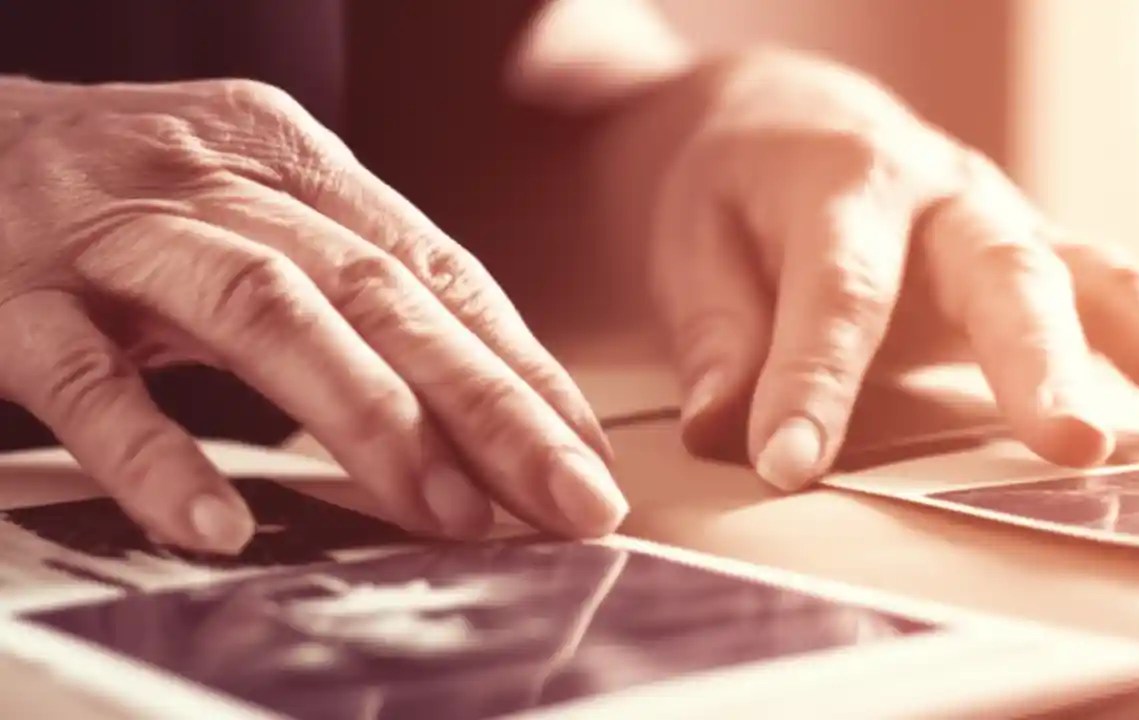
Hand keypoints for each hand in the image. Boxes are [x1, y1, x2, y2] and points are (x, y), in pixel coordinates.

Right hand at [0, 78, 624, 552]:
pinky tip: (219, 525)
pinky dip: (159, 454)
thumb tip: (471, 407)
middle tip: (565, 497)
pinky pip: (87, 379)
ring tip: (444, 513)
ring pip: (266, 310)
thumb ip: (349, 288)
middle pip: (381, 289)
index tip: (583, 452)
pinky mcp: (10, 298)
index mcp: (291, 161)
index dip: (518, 364)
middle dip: (487, 403)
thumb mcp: (252, 213)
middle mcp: (216, 182)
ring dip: (368, 418)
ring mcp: (115, 235)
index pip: (435, 268)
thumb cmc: (123, 201)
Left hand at [647, 52, 1138, 489]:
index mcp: (841, 181)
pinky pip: (1110, 295)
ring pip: (1092, 276)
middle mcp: (939, 194)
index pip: (838, 291)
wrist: (781, 118)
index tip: (789, 467)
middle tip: (1068, 445)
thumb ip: (717, 334)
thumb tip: (721, 431)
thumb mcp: (692, 243)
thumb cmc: (732, 184)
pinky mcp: (1032, 253)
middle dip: (1036, 360)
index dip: (815, 384)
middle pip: (1001, 271)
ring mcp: (999, 221)